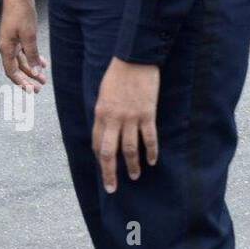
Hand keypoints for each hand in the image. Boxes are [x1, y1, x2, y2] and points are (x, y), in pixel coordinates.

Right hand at [0, 0, 46, 91]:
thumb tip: (35, 70)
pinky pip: (25, 51)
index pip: (11, 71)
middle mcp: (7, 46)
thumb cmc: (20, 12)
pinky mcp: (18, 35)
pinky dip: (33, 58)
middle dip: (27, 79)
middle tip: (37, 88)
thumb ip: (32, 54)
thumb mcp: (28, 36)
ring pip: (22, 60)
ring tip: (43, 78)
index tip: (30, 90)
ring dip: (32, 69)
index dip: (20, 82)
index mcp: (6, 47)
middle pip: (16, 68)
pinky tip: (42, 62)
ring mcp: (12, 40)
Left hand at [92, 58, 159, 193]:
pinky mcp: (147, 115)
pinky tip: (152, 161)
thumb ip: (104, 113)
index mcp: (100, 113)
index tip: (104, 169)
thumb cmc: (117, 75)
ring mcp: (131, 118)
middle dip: (109, 172)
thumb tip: (107, 128)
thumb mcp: (103, 94)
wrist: (134, 60)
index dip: (100, 158)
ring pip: (130, 149)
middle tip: (112, 188)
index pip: (97, 143)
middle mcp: (113, 119)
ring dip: (132, 165)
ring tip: (134, 176)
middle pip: (109, 152)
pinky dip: (151, 152)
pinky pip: (149, 138)